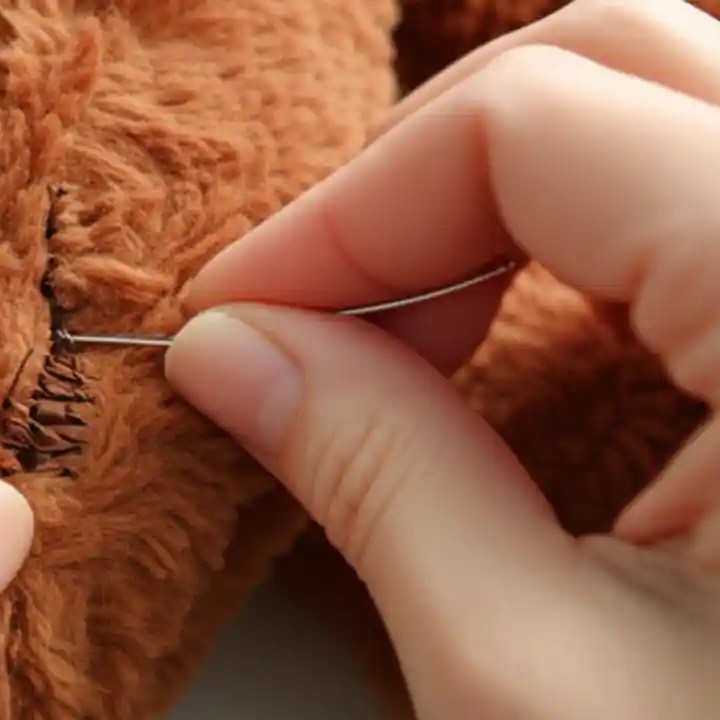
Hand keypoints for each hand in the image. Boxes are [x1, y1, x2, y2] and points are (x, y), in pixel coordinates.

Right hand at [165, 0, 719, 717]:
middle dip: (420, 179)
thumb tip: (232, 351)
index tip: (233, 316)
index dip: (341, 215)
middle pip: (615, 65)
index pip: (531, 126)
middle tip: (314, 311)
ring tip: (415, 324)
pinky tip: (539, 341)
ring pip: (676, 109)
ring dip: (508, 193)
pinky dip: (599, 235)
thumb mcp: (530, 681)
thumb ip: (372, 471)